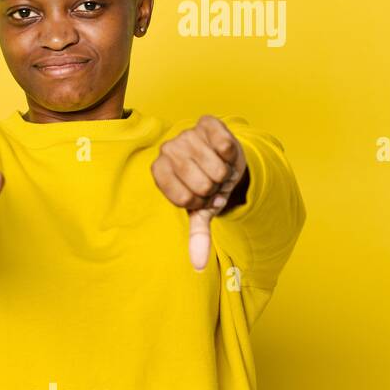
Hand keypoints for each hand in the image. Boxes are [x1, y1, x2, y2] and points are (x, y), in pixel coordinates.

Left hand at [151, 115, 248, 270]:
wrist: (225, 159)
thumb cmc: (207, 185)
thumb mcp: (201, 209)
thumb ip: (198, 234)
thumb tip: (198, 266)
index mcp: (159, 172)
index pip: (183, 199)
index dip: (200, 201)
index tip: (199, 196)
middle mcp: (167, 150)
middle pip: (201, 184)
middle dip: (214, 188)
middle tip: (211, 181)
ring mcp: (186, 134)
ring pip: (215, 167)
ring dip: (224, 172)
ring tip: (218, 168)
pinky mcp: (206, 122)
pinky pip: (223, 143)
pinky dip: (230, 153)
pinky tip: (225, 152)